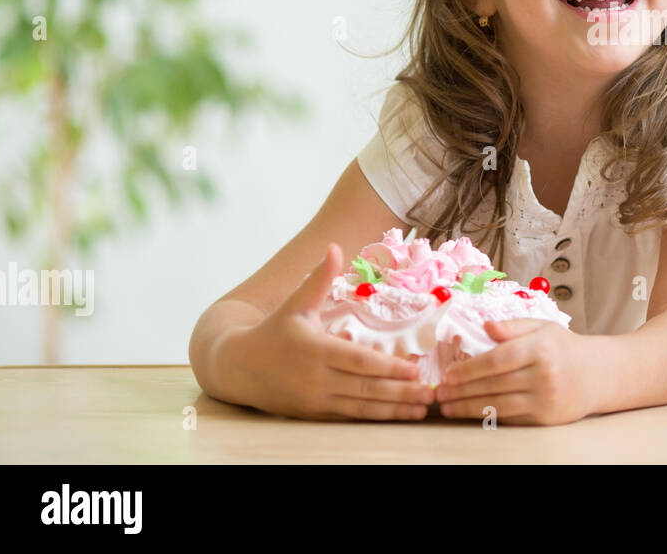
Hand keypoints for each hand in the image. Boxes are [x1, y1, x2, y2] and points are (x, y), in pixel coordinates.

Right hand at [224, 243, 436, 420]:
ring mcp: (315, 401)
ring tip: (421, 409)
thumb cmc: (272, 331)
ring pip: (360, 408)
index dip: (389, 367)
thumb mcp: (295, 304)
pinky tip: (395, 416)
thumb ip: (318, 278)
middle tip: (430, 395)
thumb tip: (335, 247)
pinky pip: (348, 418)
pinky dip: (373, 419)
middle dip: (400, 393)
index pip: (360, 362)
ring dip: (393, 411)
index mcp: (316, 350)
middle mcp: (317, 379)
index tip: (416, 369)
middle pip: (366, 389)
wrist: (237, 368)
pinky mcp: (313, 415)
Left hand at [433, 319, 597, 425]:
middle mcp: (544, 374)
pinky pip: (511, 418)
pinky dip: (488, 417)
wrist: (599, 374)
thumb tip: (485, 326)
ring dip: (468, 408)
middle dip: (462, 390)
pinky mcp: (546, 418)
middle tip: (438, 393)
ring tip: (447, 407)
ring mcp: (546, 399)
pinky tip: (470, 414)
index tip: (448, 374)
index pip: (498, 359)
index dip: (470, 368)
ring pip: (499, 405)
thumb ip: (513, 326)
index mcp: (541, 347)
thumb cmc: (565, 348)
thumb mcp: (542, 327)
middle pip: (494, 384)